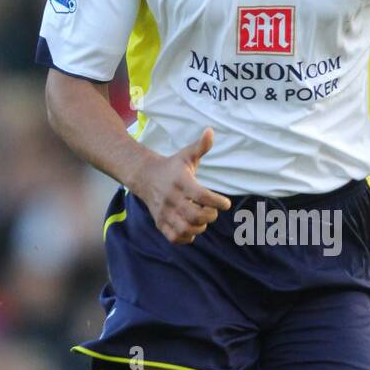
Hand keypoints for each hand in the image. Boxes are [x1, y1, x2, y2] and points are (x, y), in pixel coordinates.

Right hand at [135, 127, 230, 244]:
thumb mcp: (186, 155)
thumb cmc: (172, 166)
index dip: (217, 202)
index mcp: (181, 182)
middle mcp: (172, 198)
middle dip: (210, 216)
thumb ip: (201, 146)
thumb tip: (211, 131)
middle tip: (212, 211)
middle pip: (196, 216)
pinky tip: (191, 229)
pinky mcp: (160, 222)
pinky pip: (174, 238)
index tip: (225, 203)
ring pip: (185, 229)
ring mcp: (164, 212)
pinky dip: (186, 238)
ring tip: (202, 220)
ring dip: (199, 228)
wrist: (144, 176)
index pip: (202, 196)